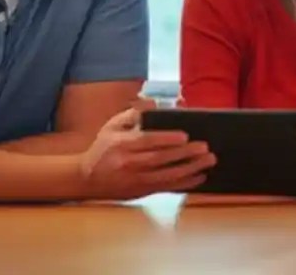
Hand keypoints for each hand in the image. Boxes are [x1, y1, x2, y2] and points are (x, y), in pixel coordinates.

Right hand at [79, 107, 216, 200]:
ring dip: (190, 169)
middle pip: (160, 159)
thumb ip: (133, 114)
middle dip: (184, 154)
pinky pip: (167, 188)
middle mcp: (129, 164)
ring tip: (208, 161)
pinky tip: (200, 177)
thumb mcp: (112, 126)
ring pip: (167, 176)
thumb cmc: (103, 148)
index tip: (185, 136)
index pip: (146, 142)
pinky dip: (185, 183)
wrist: (87, 179)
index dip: (166, 140)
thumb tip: (153, 104)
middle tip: (205, 148)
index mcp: (122, 145)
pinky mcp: (143, 191)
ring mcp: (137, 180)